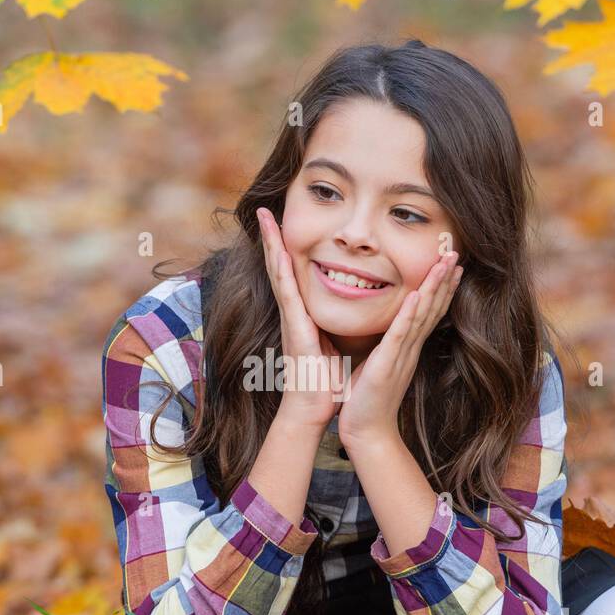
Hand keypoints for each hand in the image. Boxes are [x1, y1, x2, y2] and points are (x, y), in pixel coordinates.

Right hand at [256, 207, 347, 431]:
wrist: (315, 408)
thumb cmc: (325, 380)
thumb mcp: (333, 342)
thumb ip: (334, 325)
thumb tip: (350, 311)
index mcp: (303, 313)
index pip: (293, 272)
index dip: (287, 246)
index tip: (282, 221)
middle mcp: (292, 312)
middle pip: (279, 265)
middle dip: (272, 236)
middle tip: (264, 207)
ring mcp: (290, 318)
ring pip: (278, 272)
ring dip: (271, 244)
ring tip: (264, 217)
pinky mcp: (294, 328)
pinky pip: (287, 294)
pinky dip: (280, 271)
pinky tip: (277, 252)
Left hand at [337, 251, 461, 450]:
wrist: (367, 432)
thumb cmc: (368, 399)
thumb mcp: (379, 364)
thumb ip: (386, 345)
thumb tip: (385, 329)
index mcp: (406, 347)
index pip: (428, 310)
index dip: (440, 286)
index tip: (450, 263)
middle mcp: (410, 348)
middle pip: (432, 307)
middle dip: (444, 279)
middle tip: (455, 253)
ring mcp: (402, 356)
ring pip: (422, 315)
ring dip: (434, 288)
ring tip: (445, 263)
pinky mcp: (388, 365)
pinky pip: (400, 335)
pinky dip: (410, 314)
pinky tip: (418, 295)